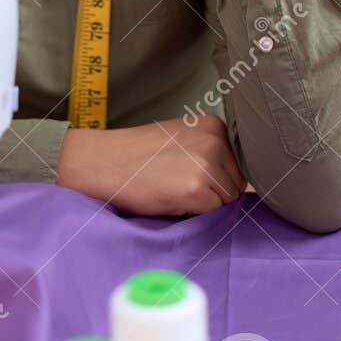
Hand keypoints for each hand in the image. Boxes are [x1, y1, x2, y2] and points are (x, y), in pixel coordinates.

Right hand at [56, 115, 246, 216]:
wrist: (102, 162)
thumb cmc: (138, 157)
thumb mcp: (182, 142)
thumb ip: (210, 154)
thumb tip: (239, 184)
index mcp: (215, 126)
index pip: (237, 167)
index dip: (216, 181)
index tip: (187, 178)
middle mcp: (216, 141)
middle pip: (236, 186)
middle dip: (214, 194)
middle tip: (177, 186)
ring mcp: (207, 163)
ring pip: (227, 202)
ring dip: (206, 206)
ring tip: (173, 192)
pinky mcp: (196, 188)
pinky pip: (213, 214)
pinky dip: (195, 215)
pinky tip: (170, 199)